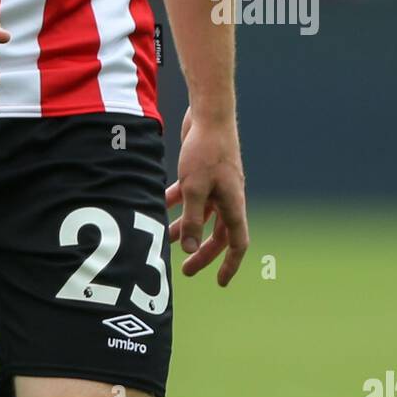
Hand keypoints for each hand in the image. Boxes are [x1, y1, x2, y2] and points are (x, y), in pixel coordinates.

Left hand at [165, 105, 248, 285]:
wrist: (209, 113)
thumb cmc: (205, 150)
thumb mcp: (195, 189)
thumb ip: (192, 220)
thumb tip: (189, 250)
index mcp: (233, 204)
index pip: (237, 243)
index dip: (229, 265)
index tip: (219, 282)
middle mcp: (228, 197)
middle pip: (218, 234)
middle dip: (202, 252)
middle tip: (185, 270)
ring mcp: (216, 184)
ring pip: (202, 214)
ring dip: (186, 227)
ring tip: (165, 239)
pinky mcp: (202, 172)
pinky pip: (191, 194)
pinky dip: (177, 201)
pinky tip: (158, 204)